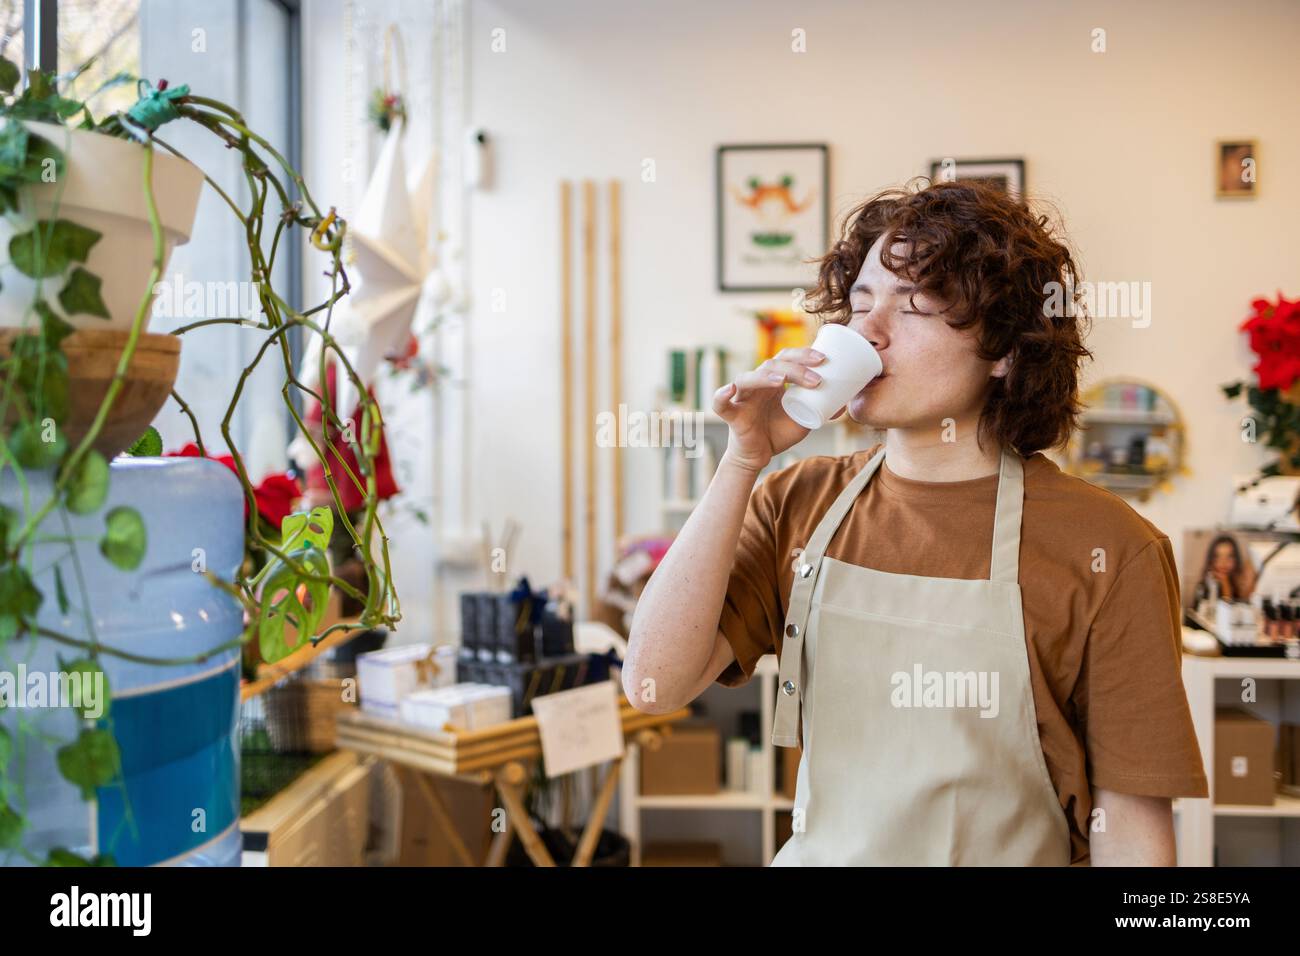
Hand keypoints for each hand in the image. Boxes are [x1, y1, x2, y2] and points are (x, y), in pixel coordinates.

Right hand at [713, 347, 844, 473]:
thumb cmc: (778, 432)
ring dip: (766, 376)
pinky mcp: (732, 414)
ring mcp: (742, 397)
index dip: (804, 355)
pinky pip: (720, 403)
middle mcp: (757, 383)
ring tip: (783, 380)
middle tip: (816, 375)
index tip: (824, 360)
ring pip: (748, 378)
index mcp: (774, 379)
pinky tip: (729, 390)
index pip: (787, 358)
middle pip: (772, 363)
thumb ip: (820, 409)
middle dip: (795, 366)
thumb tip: (844, 404)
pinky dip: (722, 395)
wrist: (758, 456)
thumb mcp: (804, 419)